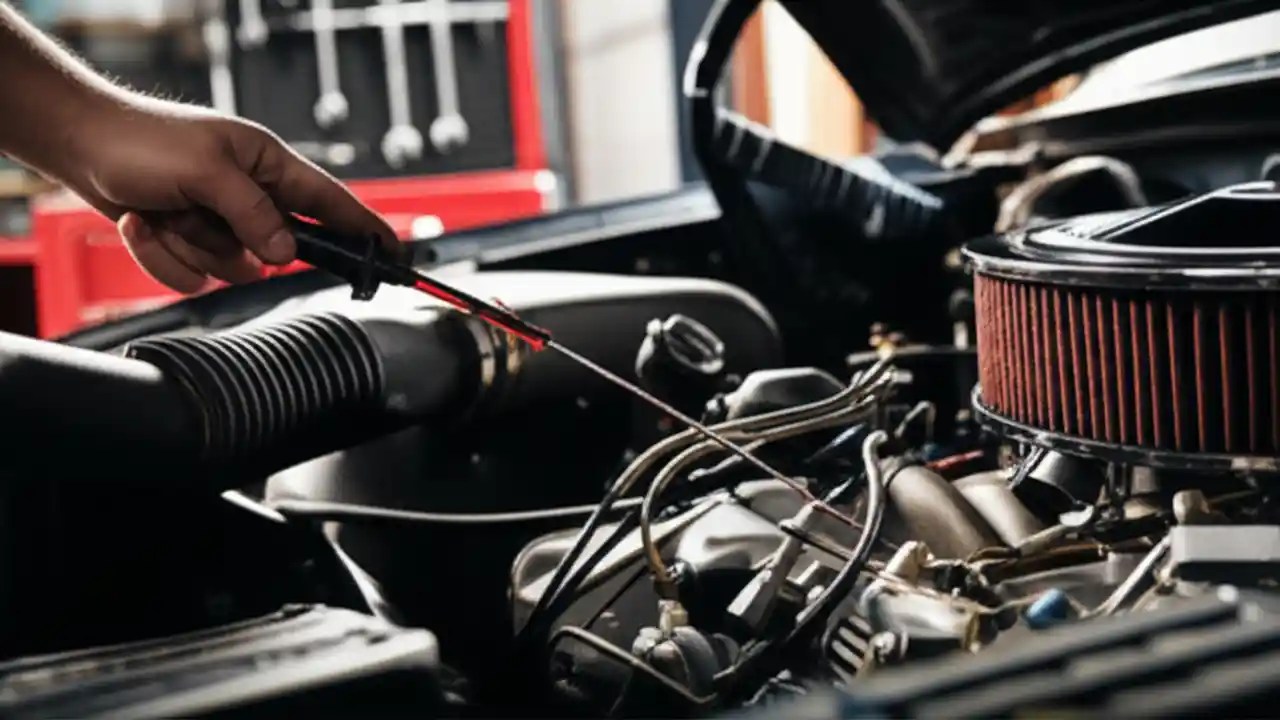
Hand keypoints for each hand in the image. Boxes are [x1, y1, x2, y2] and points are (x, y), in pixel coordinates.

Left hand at [63, 97, 396, 293]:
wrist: (79, 146)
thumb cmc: (141, 140)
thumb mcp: (207, 171)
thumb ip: (254, 213)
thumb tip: (286, 254)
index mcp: (268, 165)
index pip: (332, 203)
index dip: (366, 231)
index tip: (394, 257)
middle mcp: (249, 197)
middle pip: (276, 251)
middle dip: (235, 242)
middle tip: (207, 219)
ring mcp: (219, 223)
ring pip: (232, 271)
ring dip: (190, 248)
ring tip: (163, 211)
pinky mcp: (189, 244)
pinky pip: (194, 278)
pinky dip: (163, 256)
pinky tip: (144, 222)